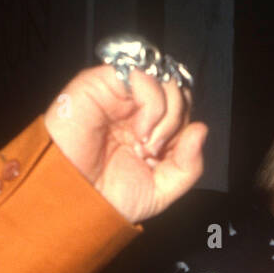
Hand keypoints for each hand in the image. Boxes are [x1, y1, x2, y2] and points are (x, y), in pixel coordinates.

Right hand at [44, 65, 206, 223]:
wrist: (72, 199)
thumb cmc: (108, 196)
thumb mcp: (161, 189)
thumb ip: (188, 165)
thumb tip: (201, 129)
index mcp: (148, 127)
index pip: (183, 107)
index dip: (185, 128)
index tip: (164, 158)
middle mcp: (135, 107)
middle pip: (178, 88)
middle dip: (179, 120)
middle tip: (156, 151)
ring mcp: (119, 93)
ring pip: (165, 78)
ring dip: (168, 115)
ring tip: (146, 144)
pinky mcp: (101, 82)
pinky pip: (142, 73)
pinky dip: (153, 103)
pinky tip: (139, 131)